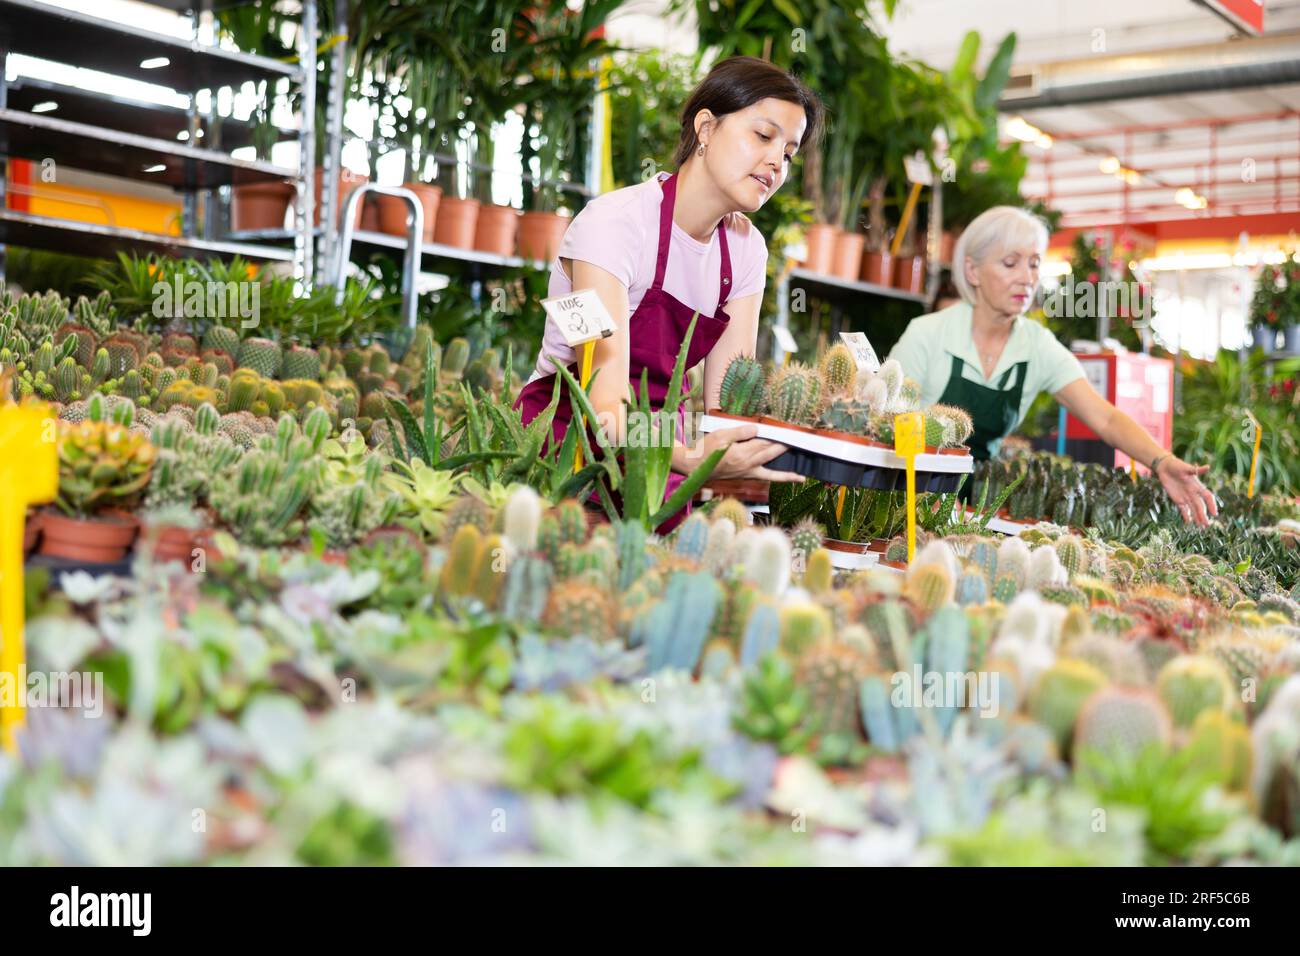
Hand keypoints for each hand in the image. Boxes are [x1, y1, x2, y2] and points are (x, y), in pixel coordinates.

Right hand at [687, 425, 804, 482]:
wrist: (695, 467)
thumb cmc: (705, 449)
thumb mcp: (720, 435)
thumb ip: (740, 432)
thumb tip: (757, 428)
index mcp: (742, 452)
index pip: (766, 441)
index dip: (779, 434)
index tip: (791, 428)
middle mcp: (748, 464)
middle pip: (772, 452)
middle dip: (787, 445)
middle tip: (802, 439)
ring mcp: (749, 471)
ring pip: (773, 468)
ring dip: (789, 468)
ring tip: (803, 470)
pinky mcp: (748, 475)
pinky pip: (768, 477)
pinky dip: (782, 478)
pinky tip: (793, 477)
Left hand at [1155, 456, 1218, 526]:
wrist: (1164, 468)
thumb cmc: (1176, 465)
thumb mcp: (1185, 467)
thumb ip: (1195, 470)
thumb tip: (1208, 467)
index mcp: (1197, 485)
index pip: (1207, 497)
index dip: (1212, 504)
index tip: (1215, 513)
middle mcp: (1193, 493)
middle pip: (1200, 506)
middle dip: (1204, 515)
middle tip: (1207, 525)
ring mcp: (1186, 497)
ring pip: (1193, 509)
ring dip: (1197, 518)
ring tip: (1201, 527)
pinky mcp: (1178, 500)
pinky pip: (1183, 509)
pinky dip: (1186, 516)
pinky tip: (1189, 523)